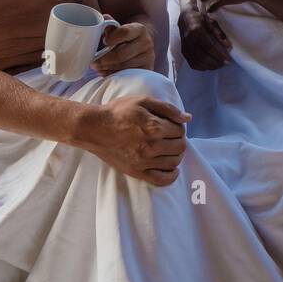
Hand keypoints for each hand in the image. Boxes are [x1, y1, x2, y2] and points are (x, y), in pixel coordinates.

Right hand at [77, 95, 191, 186]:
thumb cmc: (118, 112)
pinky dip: (171, 175)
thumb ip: (167, 108)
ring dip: (176, 155)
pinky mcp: (136, 172)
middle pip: (180, 147)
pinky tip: (172, 168)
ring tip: (168, 148)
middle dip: (178, 140)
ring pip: (174, 162)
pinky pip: (161, 180)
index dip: (178, 126)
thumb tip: (188, 118)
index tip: (170, 125)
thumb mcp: (142, 101)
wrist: (94, 128)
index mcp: (154, 127)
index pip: (180, 130)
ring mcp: (144, 161)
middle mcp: (151, 146)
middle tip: (169, 136)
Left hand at [91, 18, 154, 74]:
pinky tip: (106, 72)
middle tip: (93, 62)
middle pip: (121, 54)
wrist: (142, 45)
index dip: (112, 38)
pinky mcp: (147, 70)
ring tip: (97, 68)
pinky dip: (114, 75)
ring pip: (124, 66)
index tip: (104, 42)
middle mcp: (147, 43)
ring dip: (107, 68)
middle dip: (104, 59)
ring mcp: (148, 58)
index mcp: (139, 29)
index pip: (124, 32)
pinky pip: (128, 75)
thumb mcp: (119, 28)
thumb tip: (102, 19)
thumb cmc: (125, 37)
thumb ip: (110, 24)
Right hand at [178, 7, 231, 70]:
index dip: (219, 56)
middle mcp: (189, 41)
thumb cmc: (200, 19)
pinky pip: (193, 64)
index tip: (228, 60)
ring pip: (198, 63)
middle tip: (224, 64)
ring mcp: (185, 48)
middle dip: (215, 63)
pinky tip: (210, 66)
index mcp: (196, 31)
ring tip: (218, 65)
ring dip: (210, 66)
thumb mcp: (212, 23)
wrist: (185, 19)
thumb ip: (219, 34)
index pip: (209, 48)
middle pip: (203, 57)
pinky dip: (202, 67)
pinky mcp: (184, 53)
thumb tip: (228, 46)